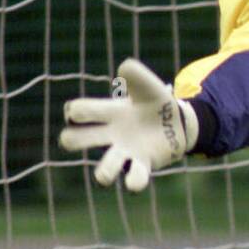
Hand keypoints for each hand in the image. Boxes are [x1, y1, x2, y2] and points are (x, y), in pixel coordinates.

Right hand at [58, 58, 198, 191]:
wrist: (177, 122)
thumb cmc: (155, 102)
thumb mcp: (148, 85)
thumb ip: (137, 75)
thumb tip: (124, 67)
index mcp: (107, 113)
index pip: (76, 112)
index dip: (73, 111)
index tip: (80, 111)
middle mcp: (110, 135)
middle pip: (73, 140)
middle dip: (71, 139)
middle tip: (86, 134)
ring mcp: (125, 152)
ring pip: (104, 170)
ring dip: (105, 171)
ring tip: (112, 166)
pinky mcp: (143, 165)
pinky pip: (134, 179)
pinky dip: (133, 181)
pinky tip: (136, 176)